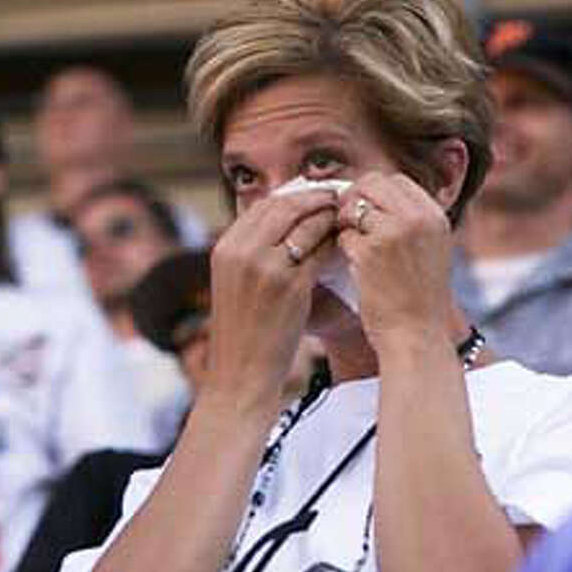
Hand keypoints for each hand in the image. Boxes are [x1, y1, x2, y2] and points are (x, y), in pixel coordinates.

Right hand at [204, 189, 337, 412]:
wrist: (239, 376)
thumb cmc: (242, 333)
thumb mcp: (235, 283)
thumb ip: (251, 252)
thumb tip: (284, 221)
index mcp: (225, 248)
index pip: (263, 204)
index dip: (293, 195)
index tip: (315, 196)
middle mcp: (242, 253)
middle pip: (285, 206)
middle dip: (316, 198)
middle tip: (339, 198)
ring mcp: (266, 269)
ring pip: (306, 224)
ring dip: (329, 217)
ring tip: (346, 218)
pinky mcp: (291, 288)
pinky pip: (320, 251)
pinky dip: (335, 243)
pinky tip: (346, 245)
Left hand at [336, 173, 454, 352]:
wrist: (417, 336)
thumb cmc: (419, 299)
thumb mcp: (431, 250)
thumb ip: (412, 222)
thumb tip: (379, 196)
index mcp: (435, 216)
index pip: (396, 180)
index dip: (374, 192)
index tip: (365, 211)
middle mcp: (419, 218)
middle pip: (372, 184)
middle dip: (354, 200)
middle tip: (347, 222)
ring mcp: (395, 232)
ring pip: (355, 206)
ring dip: (346, 223)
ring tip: (352, 246)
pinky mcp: (371, 251)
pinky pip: (344, 234)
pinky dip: (342, 248)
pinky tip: (353, 267)